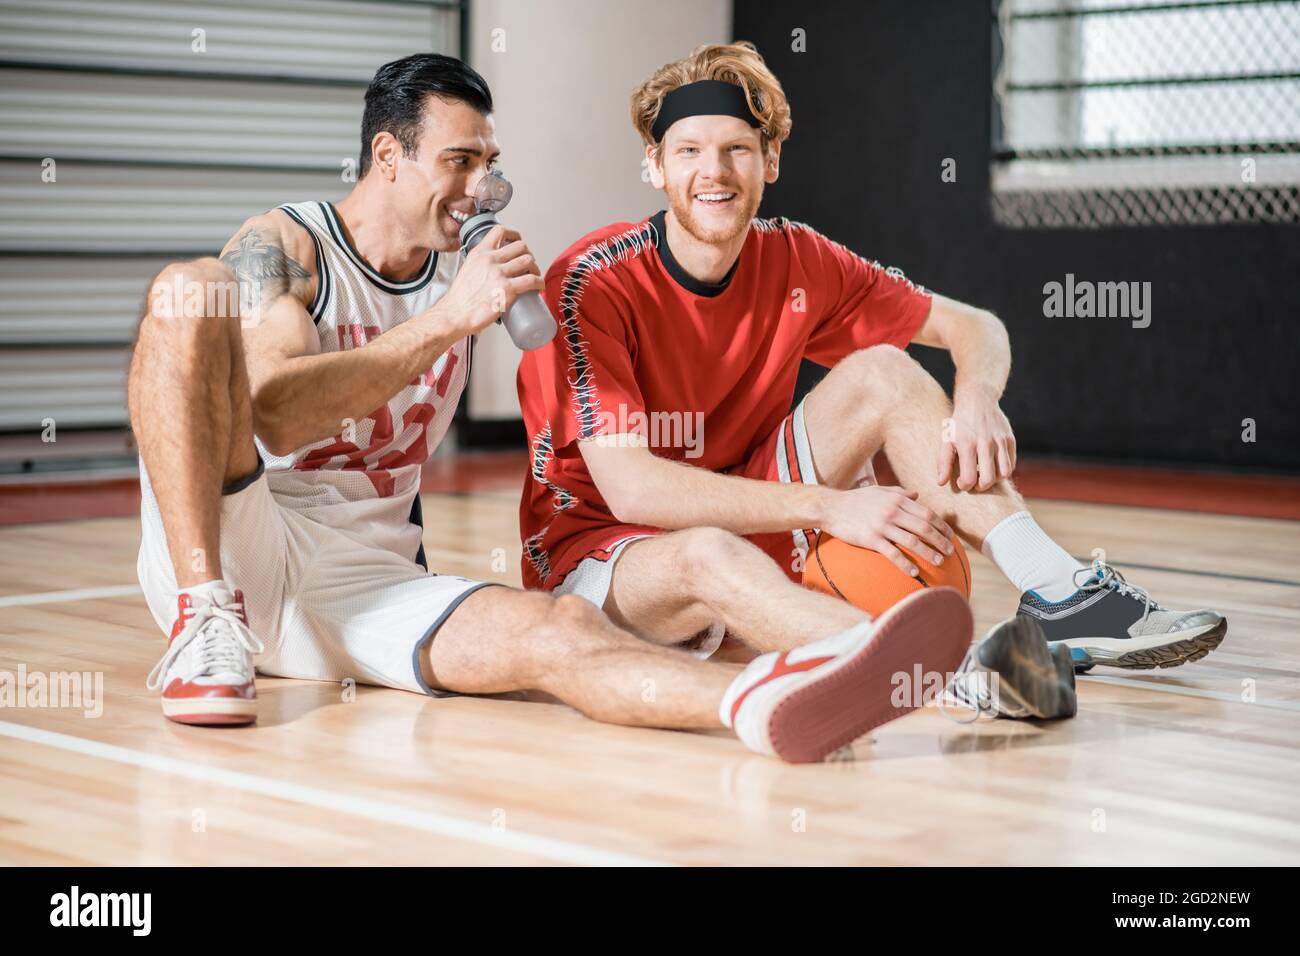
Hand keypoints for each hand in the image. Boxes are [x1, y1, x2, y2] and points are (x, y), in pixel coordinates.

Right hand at [427, 226, 543, 337]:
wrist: (455, 314)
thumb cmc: (460, 298)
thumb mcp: (467, 269)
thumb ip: (480, 263)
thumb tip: (492, 266)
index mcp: (479, 253)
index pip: (500, 231)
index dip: (514, 234)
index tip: (518, 241)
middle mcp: (490, 260)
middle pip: (520, 246)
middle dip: (528, 254)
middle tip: (528, 265)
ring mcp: (499, 274)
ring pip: (528, 260)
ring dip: (536, 268)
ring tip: (535, 275)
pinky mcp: (507, 290)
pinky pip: (531, 280)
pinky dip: (539, 282)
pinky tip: (539, 286)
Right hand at [820, 485, 954, 576]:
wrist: (830, 507)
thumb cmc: (855, 499)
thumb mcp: (879, 490)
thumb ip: (899, 492)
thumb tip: (917, 495)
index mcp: (897, 500)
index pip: (926, 513)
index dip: (941, 525)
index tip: (950, 535)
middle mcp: (893, 512)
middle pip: (924, 527)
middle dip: (940, 540)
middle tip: (950, 551)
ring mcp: (882, 526)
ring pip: (912, 541)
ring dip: (928, 552)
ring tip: (939, 561)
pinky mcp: (871, 539)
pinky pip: (892, 553)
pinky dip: (905, 563)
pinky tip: (913, 572)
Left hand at [938, 384, 1016, 491]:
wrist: (978, 400)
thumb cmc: (959, 424)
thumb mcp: (946, 440)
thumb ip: (943, 462)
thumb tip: (941, 483)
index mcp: (967, 444)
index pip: (969, 478)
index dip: (965, 485)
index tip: (961, 481)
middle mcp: (986, 443)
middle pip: (989, 479)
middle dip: (980, 486)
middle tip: (974, 481)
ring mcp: (1000, 441)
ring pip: (1004, 473)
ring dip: (994, 479)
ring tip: (984, 474)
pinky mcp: (1010, 440)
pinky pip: (1011, 464)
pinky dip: (1003, 470)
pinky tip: (993, 466)